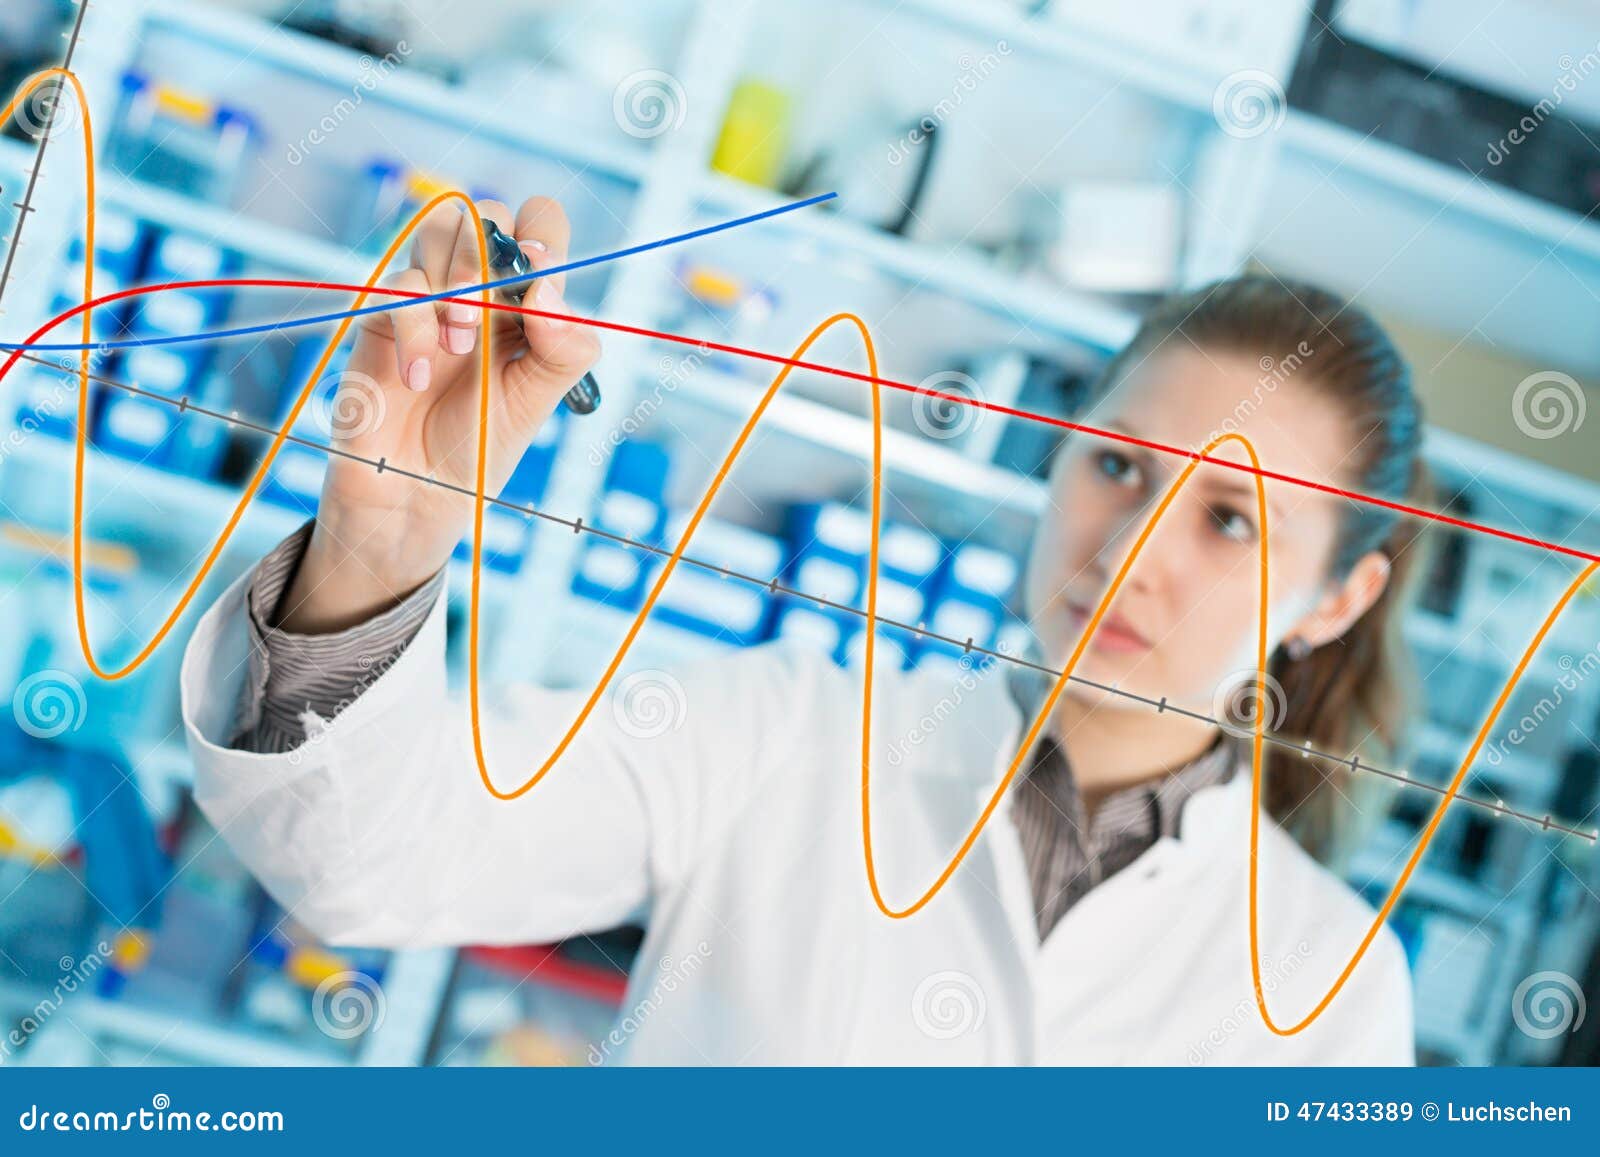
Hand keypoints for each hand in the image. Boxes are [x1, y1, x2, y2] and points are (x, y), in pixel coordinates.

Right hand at [277, 196, 600, 632]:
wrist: (416, 494)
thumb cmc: (480, 445)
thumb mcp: (538, 399)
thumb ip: (563, 347)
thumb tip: (548, 288)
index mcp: (524, 299)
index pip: (539, 224)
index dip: (542, 233)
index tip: (539, 272)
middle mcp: (476, 288)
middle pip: (481, 214)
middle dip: (487, 255)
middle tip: (492, 316)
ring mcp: (426, 298)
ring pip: (434, 232)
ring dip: (453, 287)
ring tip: (458, 350)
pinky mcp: (380, 317)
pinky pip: (396, 287)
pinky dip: (413, 329)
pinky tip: (419, 377)